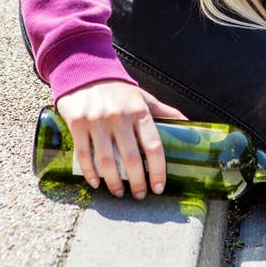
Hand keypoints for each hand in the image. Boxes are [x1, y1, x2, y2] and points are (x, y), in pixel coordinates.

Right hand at [56, 80, 187, 199]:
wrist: (86, 70)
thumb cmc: (118, 90)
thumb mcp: (143, 97)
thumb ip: (164, 112)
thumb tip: (188, 124)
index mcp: (139, 111)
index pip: (153, 146)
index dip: (158, 170)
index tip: (159, 187)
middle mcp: (119, 117)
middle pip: (130, 159)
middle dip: (137, 183)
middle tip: (140, 195)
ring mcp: (97, 121)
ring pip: (107, 161)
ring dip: (114, 183)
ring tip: (119, 193)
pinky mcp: (77, 124)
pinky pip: (84, 155)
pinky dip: (91, 174)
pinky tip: (97, 183)